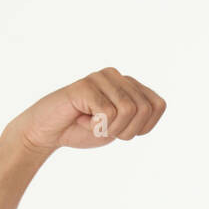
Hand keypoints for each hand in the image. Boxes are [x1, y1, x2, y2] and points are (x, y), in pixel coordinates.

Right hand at [11, 67, 166, 153]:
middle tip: (103, 127)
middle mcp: (117, 76)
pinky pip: (107, 113)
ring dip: (110, 128)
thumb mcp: (120, 127)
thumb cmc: (83, 129)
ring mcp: (100, 77)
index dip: (143, 127)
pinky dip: (95, 126)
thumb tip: (159, 103)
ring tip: (92, 122)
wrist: (49, 132)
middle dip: (126, 130)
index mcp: (129, 84)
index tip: (120, 129)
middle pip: (144, 109)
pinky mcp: (85, 85)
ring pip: (128, 110)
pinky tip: (81, 119)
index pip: (158, 105)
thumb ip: (140, 116)